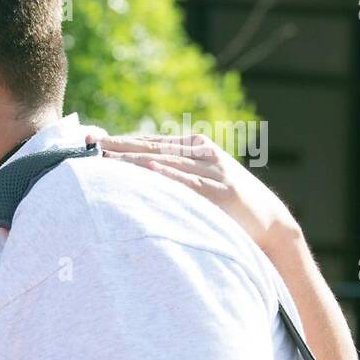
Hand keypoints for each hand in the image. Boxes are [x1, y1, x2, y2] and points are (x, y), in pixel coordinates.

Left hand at [90, 132, 299, 252]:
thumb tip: (132, 171)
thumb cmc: (226, 202)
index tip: (93, 138)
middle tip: (92, 142)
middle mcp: (202, 154)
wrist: (268, 221)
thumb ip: (172, 171)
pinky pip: (190, 183)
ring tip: (109, 154)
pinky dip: (170, 176)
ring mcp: (212, 172)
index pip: (150, 141)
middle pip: (153, 148)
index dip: (121, 139)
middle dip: (120, 144)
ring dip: (136, 158)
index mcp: (195, 147)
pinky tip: (151, 169)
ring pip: (167, 162)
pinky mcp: (220, 192)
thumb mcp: (200, 179)